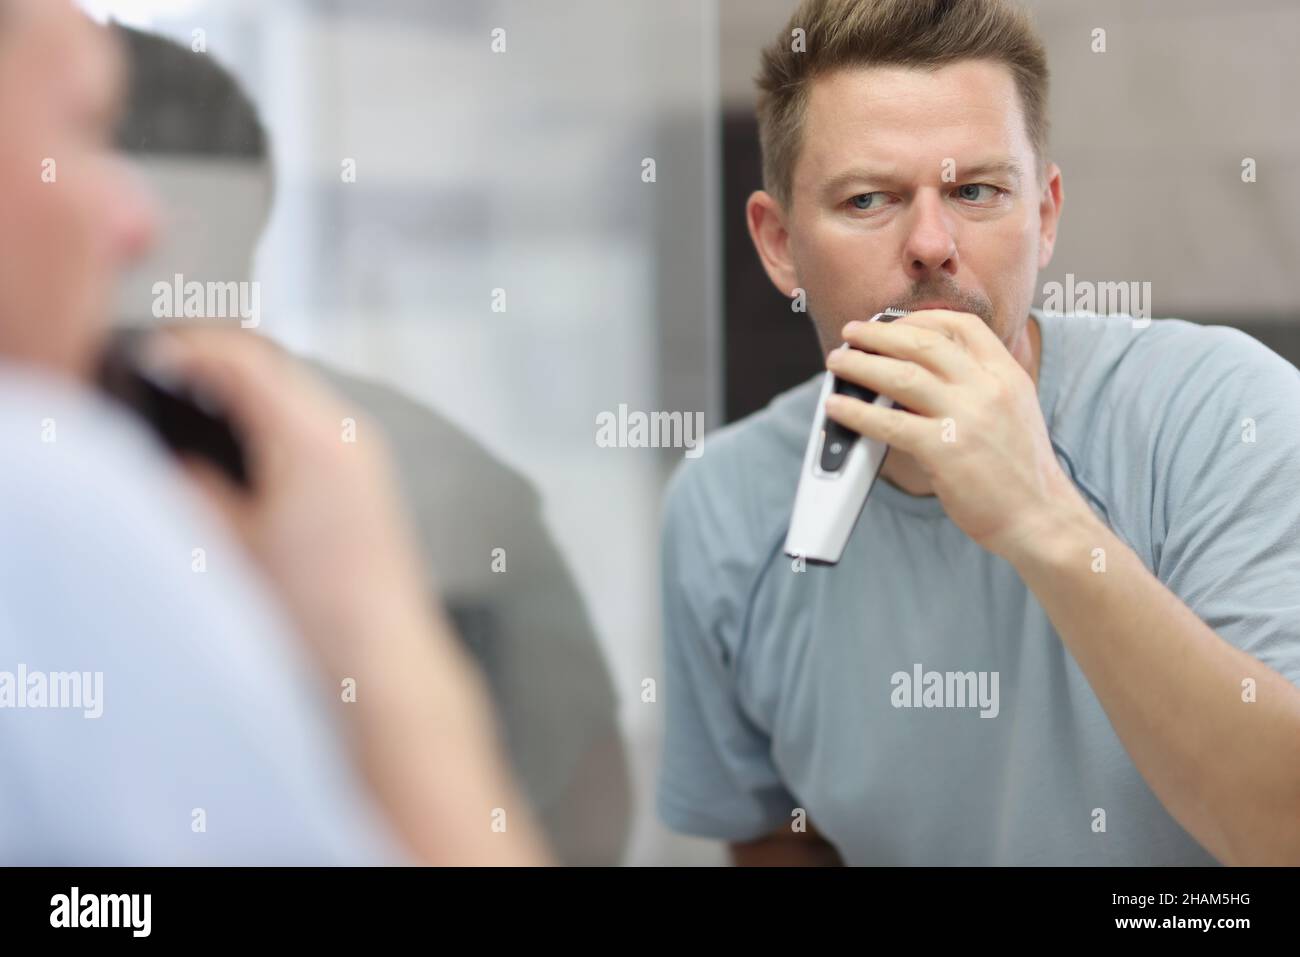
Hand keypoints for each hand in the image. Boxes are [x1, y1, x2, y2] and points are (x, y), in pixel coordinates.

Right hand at [149, 327, 445, 677]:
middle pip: (270, 365)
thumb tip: (171, 454)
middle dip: (211, 366)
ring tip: (187, 414)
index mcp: (314, 436)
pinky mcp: (365, 484)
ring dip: (241, 394)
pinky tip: (235, 458)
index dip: (185, 349)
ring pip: (290, 394)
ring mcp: (362, 457)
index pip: (241, 356)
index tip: (146, 362)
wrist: (379, 666)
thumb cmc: (314, 617)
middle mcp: (347, 434)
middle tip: (159, 379)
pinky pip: (309, 429)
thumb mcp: (226, 545)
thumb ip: (190, 485)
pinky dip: (268, 426)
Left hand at [823, 309, 1090, 560]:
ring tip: (838, 362)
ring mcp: (966, 417)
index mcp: (1007, 375)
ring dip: (861, 365)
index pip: (963, 326)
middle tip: (853, 333)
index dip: (922, 318)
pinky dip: (857, 412)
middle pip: (924, 344)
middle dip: (880, 333)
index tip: (895, 321)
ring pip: (902, 376)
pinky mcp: (944, 449)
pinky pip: (889, 424)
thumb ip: (977, 386)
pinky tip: (838, 407)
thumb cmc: (1021, 471)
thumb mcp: (1013, 410)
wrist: (1040, 516)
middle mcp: (988, 389)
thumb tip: (923, 372)